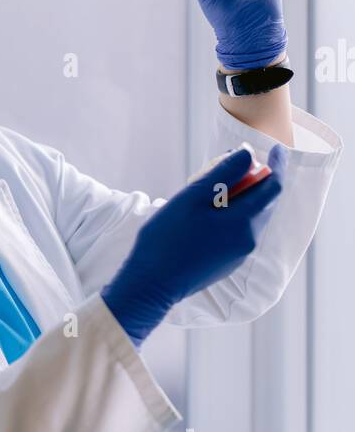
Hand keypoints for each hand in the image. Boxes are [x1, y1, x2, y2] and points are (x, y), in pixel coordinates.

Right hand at [100, 144, 286, 345]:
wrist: (151, 284)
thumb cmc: (168, 238)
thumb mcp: (193, 197)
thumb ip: (224, 173)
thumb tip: (249, 155)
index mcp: (244, 222)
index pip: (274, 187)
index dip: (279, 164)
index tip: (277, 148)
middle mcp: (248, 240)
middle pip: (263, 202)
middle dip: (253, 179)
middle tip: (229, 164)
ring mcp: (239, 255)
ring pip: (250, 217)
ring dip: (240, 198)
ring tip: (211, 188)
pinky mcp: (227, 264)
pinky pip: (238, 232)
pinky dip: (231, 216)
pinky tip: (206, 213)